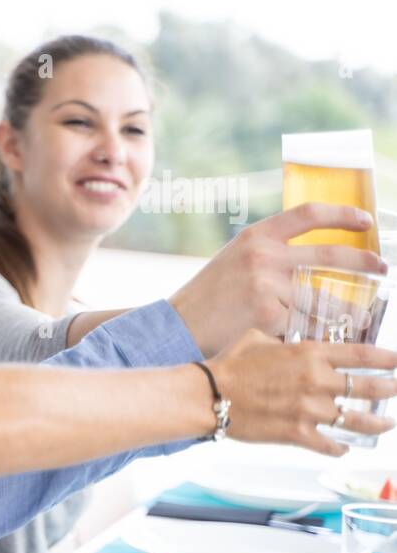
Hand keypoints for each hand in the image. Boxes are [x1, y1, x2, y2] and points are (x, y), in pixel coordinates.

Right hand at [169, 204, 386, 356]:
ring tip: (363, 315)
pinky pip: (306, 325)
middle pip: (329, 255)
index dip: (343, 214)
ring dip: (351, 308)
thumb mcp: (234, 260)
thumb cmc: (207, 297)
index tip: (366, 221)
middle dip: (364, 263)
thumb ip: (270, 254)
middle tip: (381, 269)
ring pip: (324, 297)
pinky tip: (333, 339)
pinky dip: (322, 333)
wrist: (176, 325)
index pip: (309, 213)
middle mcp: (263, 256)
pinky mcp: (267, 316)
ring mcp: (266, 286)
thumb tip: (315, 260)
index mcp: (256, 236)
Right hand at [205, 329, 396, 455]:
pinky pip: (329, 445)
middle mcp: (316, 381)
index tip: (396, 361)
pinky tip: (344, 448)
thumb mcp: (257, 338)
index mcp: (309, 354)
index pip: (361, 354)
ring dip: (377, 424)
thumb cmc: (229, 366)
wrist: (210, 395)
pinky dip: (340, 448)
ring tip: (387, 424)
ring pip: (356, 420)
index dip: (385, 358)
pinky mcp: (297, 433)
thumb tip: (287, 342)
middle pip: (368, 387)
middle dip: (390, 388)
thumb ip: (281, 340)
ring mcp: (309, 409)